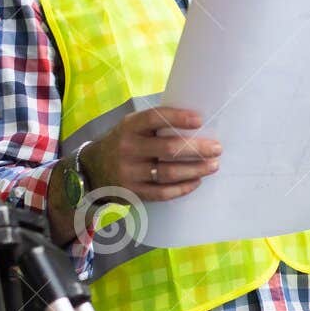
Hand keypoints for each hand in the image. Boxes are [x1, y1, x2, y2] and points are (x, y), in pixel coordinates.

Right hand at [84, 107, 220, 203]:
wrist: (93, 168)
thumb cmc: (124, 142)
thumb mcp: (131, 126)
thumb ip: (156, 122)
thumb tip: (195, 119)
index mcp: (130, 127)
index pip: (155, 118)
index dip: (179, 118)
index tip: (200, 120)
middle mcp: (128, 148)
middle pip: (169, 148)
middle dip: (197, 148)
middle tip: (217, 148)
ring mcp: (130, 172)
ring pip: (169, 173)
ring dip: (196, 169)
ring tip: (213, 165)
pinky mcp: (133, 191)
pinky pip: (163, 192)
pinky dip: (183, 188)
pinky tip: (196, 181)